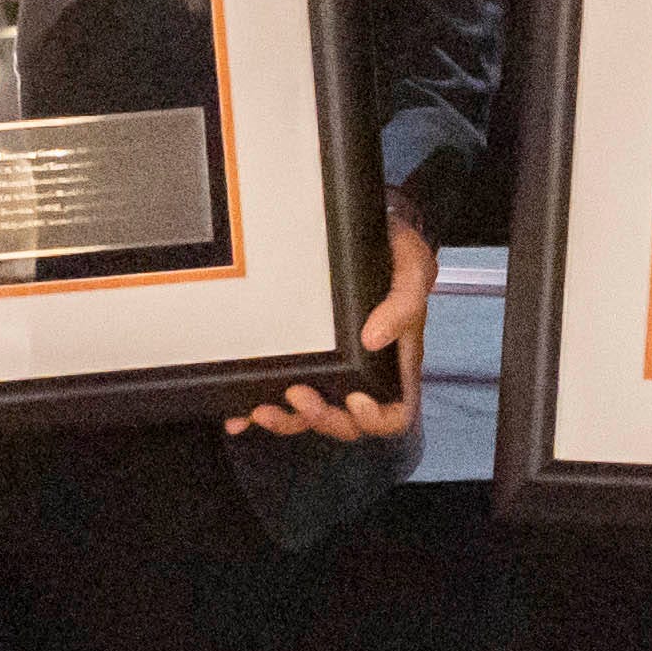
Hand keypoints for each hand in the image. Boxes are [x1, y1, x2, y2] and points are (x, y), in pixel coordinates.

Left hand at [242, 206, 434, 440]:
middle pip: (347, 421)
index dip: (376, 419)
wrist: (370, 230)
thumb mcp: (412, 270)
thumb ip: (403, 303)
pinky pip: (279, 393)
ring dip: (287, 420)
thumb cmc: (397, 254)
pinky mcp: (300, 356)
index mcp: (394, 362)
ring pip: (310, 414)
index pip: (395, 412)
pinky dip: (257, 408)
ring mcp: (330, 368)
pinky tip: (239, 414)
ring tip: (264, 409)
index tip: (356, 400)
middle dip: (322, 418)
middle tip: (301, 396)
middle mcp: (362, 373)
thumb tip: (373, 338)